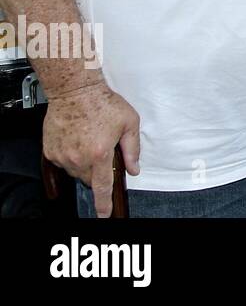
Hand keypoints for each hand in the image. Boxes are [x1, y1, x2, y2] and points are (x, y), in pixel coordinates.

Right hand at [42, 80, 140, 217]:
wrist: (75, 91)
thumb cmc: (102, 102)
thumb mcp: (129, 123)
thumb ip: (133, 149)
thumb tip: (134, 168)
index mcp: (99, 153)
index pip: (102, 186)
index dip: (103, 204)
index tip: (104, 214)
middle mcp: (79, 157)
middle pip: (90, 179)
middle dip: (99, 171)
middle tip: (103, 149)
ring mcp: (62, 155)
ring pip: (76, 171)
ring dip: (85, 163)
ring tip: (90, 140)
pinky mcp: (51, 151)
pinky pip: (63, 162)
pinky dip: (72, 156)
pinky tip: (78, 140)